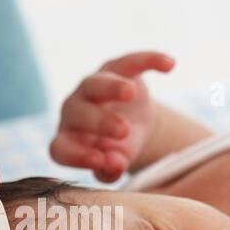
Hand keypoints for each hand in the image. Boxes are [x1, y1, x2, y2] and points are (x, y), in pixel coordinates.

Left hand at [49, 51, 174, 181]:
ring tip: (131, 93)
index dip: (76, 155)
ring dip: (111, 87)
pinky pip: (129, 61)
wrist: (131, 124)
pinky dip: (149, 60)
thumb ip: (112, 168)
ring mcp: (91, 87)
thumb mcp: (117, 161)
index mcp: (69, 139)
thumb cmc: (118, 149)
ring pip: (94, 84)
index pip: (61, 148)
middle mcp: (73, 111)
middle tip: (123, 130)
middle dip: (100, 121)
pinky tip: (169, 64)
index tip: (99, 160)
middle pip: (77, 112)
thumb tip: (114, 164)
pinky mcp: (115, 68)